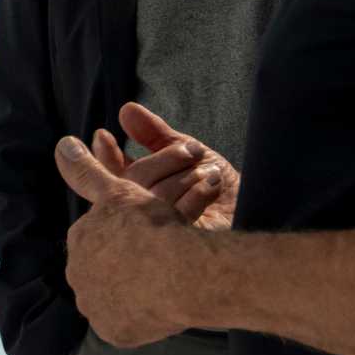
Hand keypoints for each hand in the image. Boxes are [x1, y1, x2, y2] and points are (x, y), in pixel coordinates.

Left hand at [57, 133, 196, 348]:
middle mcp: (78, 275)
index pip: (96, 237)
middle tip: (157, 259)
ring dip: (130, 291)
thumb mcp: (118, 191)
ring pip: (112, 298)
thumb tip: (62, 145)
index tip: (146, 235)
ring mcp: (94, 307)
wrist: (179, 273)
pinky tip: (159, 307)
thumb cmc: (152, 228)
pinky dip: (138, 319)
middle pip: (101, 269)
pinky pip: (124, 326)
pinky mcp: (113, 332)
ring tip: (162, 282)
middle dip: (123, 264)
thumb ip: (87, 171)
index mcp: (79, 240)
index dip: (123, 234)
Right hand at [88, 102, 239, 231]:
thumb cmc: (215, 183)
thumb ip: (154, 134)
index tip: (103, 135)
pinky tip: (212, 188)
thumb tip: (126, 110)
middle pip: (132, 181)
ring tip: (209, 174)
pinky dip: (198, 193)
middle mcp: (140, 214)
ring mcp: (156, 232)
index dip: (103, 157)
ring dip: (186, 176)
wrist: (252, 209)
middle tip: (192, 152)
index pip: (107, 176)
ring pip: (154, 195)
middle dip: (164, 159)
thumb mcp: (183, 152)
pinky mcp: (176, 244)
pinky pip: (175, 213)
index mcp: (135, 192)